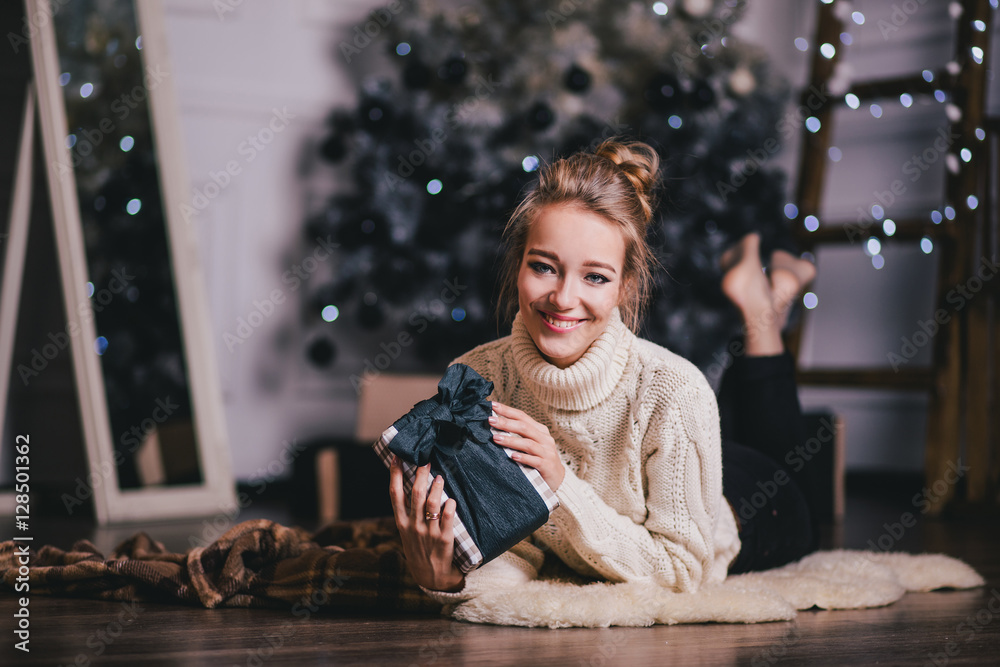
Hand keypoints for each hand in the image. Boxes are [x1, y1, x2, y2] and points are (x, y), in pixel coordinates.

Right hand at [389, 456, 464, 592]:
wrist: (430, 576)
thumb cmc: (419, 548)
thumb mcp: (407, 532)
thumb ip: (407, 512)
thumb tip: (411, 484)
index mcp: (401, 523)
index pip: (395, 494)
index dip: (395, 475)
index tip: (397, 458)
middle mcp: (413, 526)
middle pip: (415, 495)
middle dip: (420, 475)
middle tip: (426, 462)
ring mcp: (428, 533)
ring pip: (431, 504)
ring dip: (436, 488)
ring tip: (440, 477)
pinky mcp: (444, 539)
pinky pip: (448, 519)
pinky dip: (449, 507)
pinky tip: (452, 500)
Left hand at [489, 402, 565, 490]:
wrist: (557, 478)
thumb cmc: (539, 459)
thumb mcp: (531, 444)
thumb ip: (518, 435)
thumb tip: (495, 426)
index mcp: (540, 430)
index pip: (522, 416)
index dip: (507, 410)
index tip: (492, 405)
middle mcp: (545, 439)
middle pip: (524, 427)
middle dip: (506, 423)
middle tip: (490, 420)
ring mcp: (547, 452)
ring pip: (528, 443)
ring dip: (511, 440)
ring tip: (495, 438)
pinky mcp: (547, 466)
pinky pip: (534, 460)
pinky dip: (523, 457)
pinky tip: (512, 456)